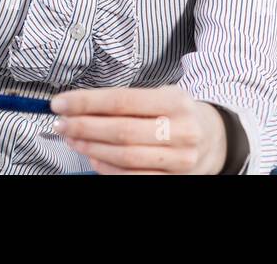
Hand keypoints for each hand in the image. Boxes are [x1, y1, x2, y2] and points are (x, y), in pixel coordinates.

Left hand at [49, 84, 226, 173]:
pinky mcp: (175, 180)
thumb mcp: (160, 95)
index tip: (61, 103)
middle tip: (61, 123)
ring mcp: (179, 160)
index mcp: (175, 102)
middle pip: (121, 131)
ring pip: (124, 158)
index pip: (121, 101)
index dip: (86, 102)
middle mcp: (181, 131)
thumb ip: (126, 101)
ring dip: (90, 148)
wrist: (214, 138)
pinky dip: (107, 169)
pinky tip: (92, 157)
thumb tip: (79, 106)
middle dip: (83, 127)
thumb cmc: (177, 113)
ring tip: (72, 138)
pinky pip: (133, 178)